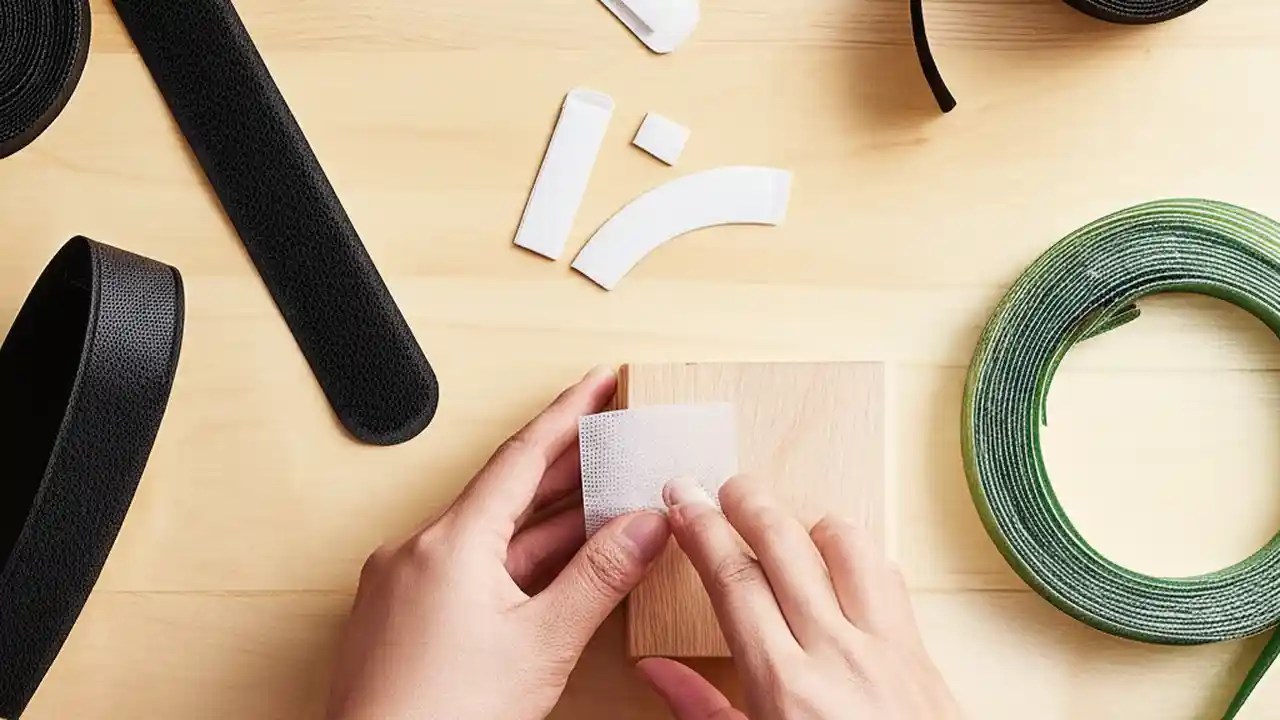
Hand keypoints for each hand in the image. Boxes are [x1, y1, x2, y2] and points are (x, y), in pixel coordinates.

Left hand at [327, 368, 671, 719]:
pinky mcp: (403, 612)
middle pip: (506, 489)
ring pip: (489, 532)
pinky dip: (516, 557)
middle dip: (566, 464)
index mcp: (450, 542)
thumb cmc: (444, 718)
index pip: (521, 456)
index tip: (599, 381)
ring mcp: (406, 581)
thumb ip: (598, 577)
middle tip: (614, 435)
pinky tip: (556, 561)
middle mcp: (418, 549)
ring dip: (548, 519)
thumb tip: (646, 525)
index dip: (568, 413)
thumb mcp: (542, 644)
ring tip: (604, 495)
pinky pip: (468, 564)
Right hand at [638, 477, 961, 719]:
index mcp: (784, 687)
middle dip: (746, 502)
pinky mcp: (921, 650)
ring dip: (807, 521)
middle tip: (721, 486)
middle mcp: (837, 654)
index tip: (681, 502)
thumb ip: (702, 709)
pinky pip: (888, 576)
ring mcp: (886, 647)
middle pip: (784, 545)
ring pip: (846, 545)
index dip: (701, 531)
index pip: (733, 579)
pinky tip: (837, 561)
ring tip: (781, 522)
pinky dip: (859, 554)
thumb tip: (654, 671)